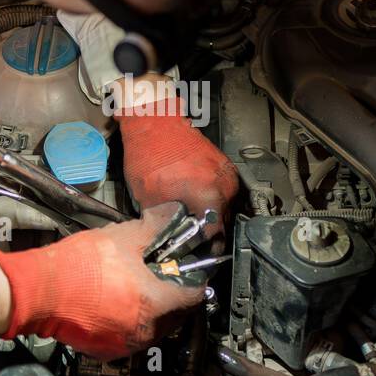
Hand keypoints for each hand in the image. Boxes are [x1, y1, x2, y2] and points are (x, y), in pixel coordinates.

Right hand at [0, 203, 204, 360]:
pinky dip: (131, 322)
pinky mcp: (106, 351)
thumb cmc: (78, 266)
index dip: (195, 280)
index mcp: (155, 304)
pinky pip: (131, 337)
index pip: (194, 297)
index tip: (189, 271)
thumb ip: (154, 228)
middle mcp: (145, 331)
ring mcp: (126, 344)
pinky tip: (118, 303)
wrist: (37, 290)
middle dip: (173, 296)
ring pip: (154, 328)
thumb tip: (173, 214)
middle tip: (162, 277)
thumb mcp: (122, 237)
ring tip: (138, 288)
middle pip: (177, 316)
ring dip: (153, 310)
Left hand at [117, 97, 238, 239]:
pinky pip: (222, 192)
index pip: (215, 236)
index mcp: (209, 195)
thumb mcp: (148, 197)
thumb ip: (165, 223)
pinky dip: (212, 201)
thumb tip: (169, 239)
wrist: (154, 119)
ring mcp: (227, 173)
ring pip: (225, 208)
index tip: (197, 256)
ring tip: (194, 224)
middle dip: (208, 235)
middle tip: (193, 244)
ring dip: (212, 218)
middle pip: (223, 223)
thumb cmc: (150, 151)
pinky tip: (196, 203)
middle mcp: (224, 185)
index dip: (203, 250)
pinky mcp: (223, 166)